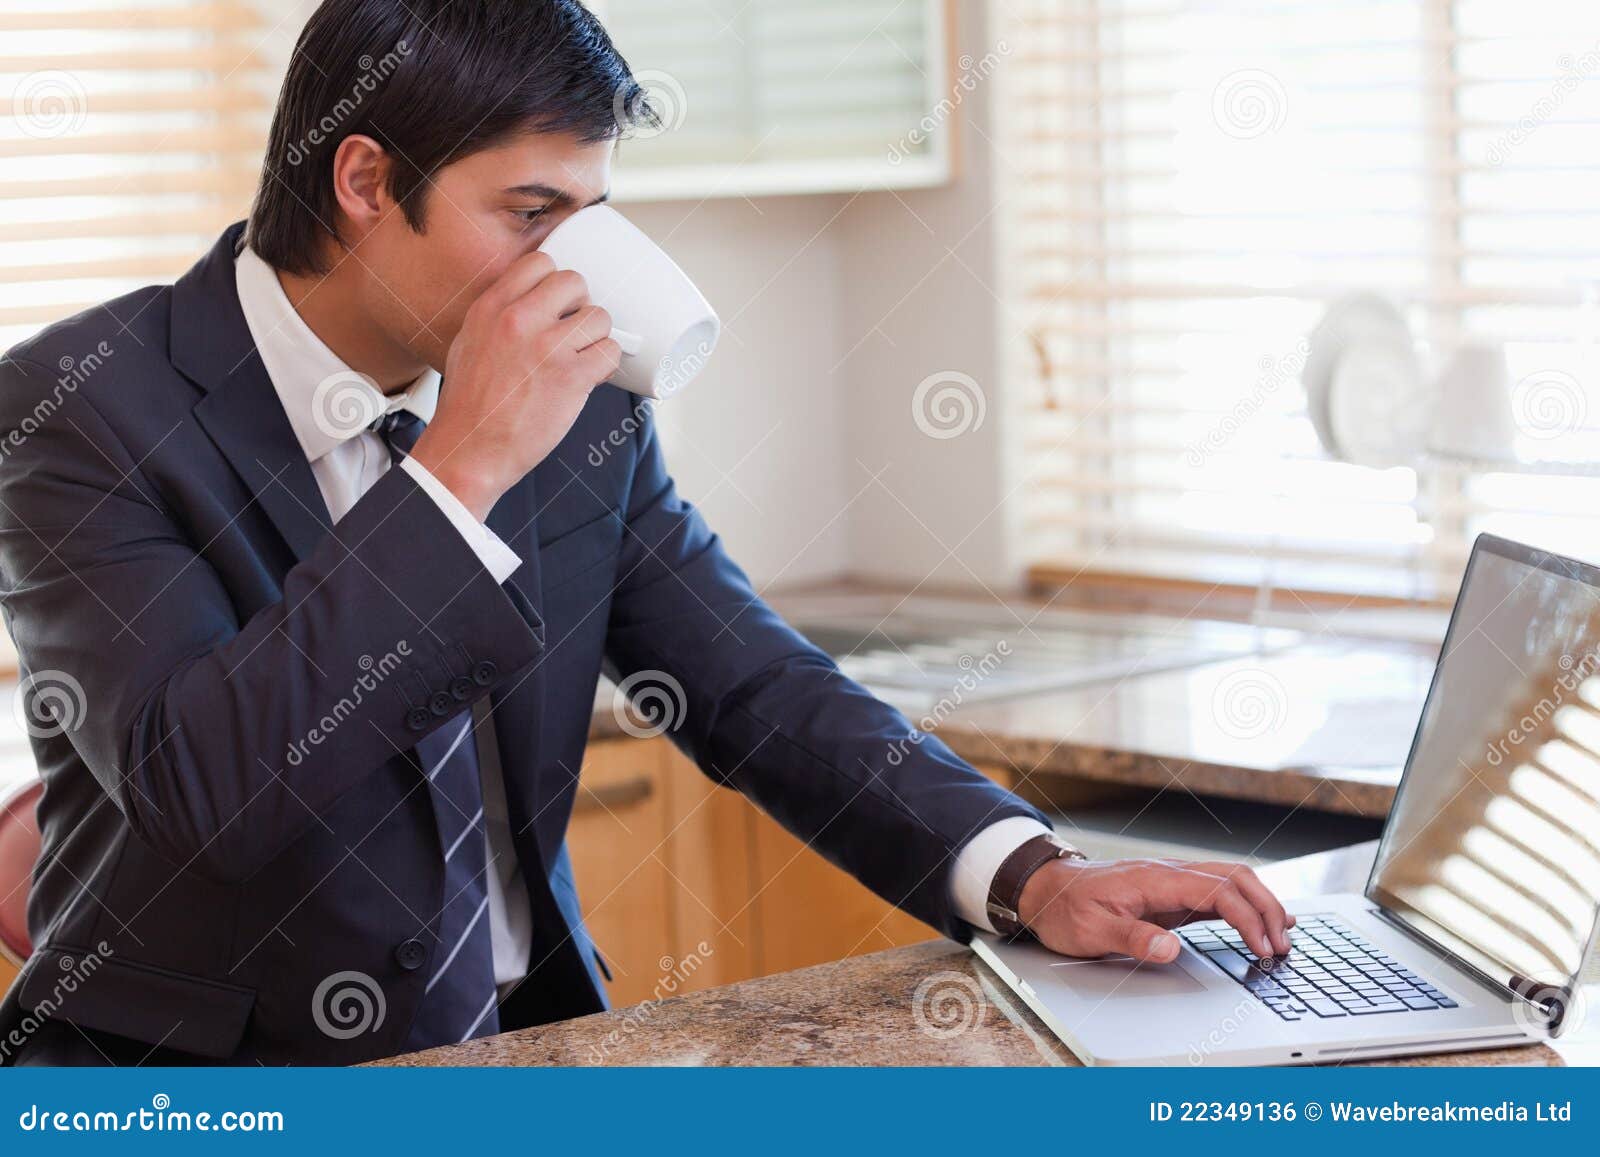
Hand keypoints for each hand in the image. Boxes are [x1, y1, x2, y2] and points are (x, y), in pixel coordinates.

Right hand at [410, 250, 621, 519]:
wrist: (469, 449)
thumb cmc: (468, 404)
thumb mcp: (469, 341)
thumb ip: (499, 316)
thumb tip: (535, 303)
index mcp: (491, 307)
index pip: (540, 263)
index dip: (555, 281)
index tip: (557, 302)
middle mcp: (519, 320)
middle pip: (575, 282)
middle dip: (580, 306)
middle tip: (573, 331)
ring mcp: (547, 348)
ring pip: (600, 317)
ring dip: (597, 338)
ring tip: (582, 358)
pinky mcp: (571, 378)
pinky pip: (609, 352)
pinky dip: (606, 365)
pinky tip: (590, 376)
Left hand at [1016, 857, 1294, 963]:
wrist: (1047, 889)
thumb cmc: (1067, 908)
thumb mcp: (1091, 929)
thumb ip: (1131, 937)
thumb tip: (1170, 947)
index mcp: (1155, 879)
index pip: (1218, 890)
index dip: (1247, 918)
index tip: (1262, 947)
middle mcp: (1169, 873)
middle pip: (1234, 877)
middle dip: (1266, 908)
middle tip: (1283, 945)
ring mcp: (1171, 880)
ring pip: (1230, 879)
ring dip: (1260, 903)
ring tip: (1283, 935)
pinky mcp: (1170, 892)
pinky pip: (1216, 891)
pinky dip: (1244, 903)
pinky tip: (1259, 920)